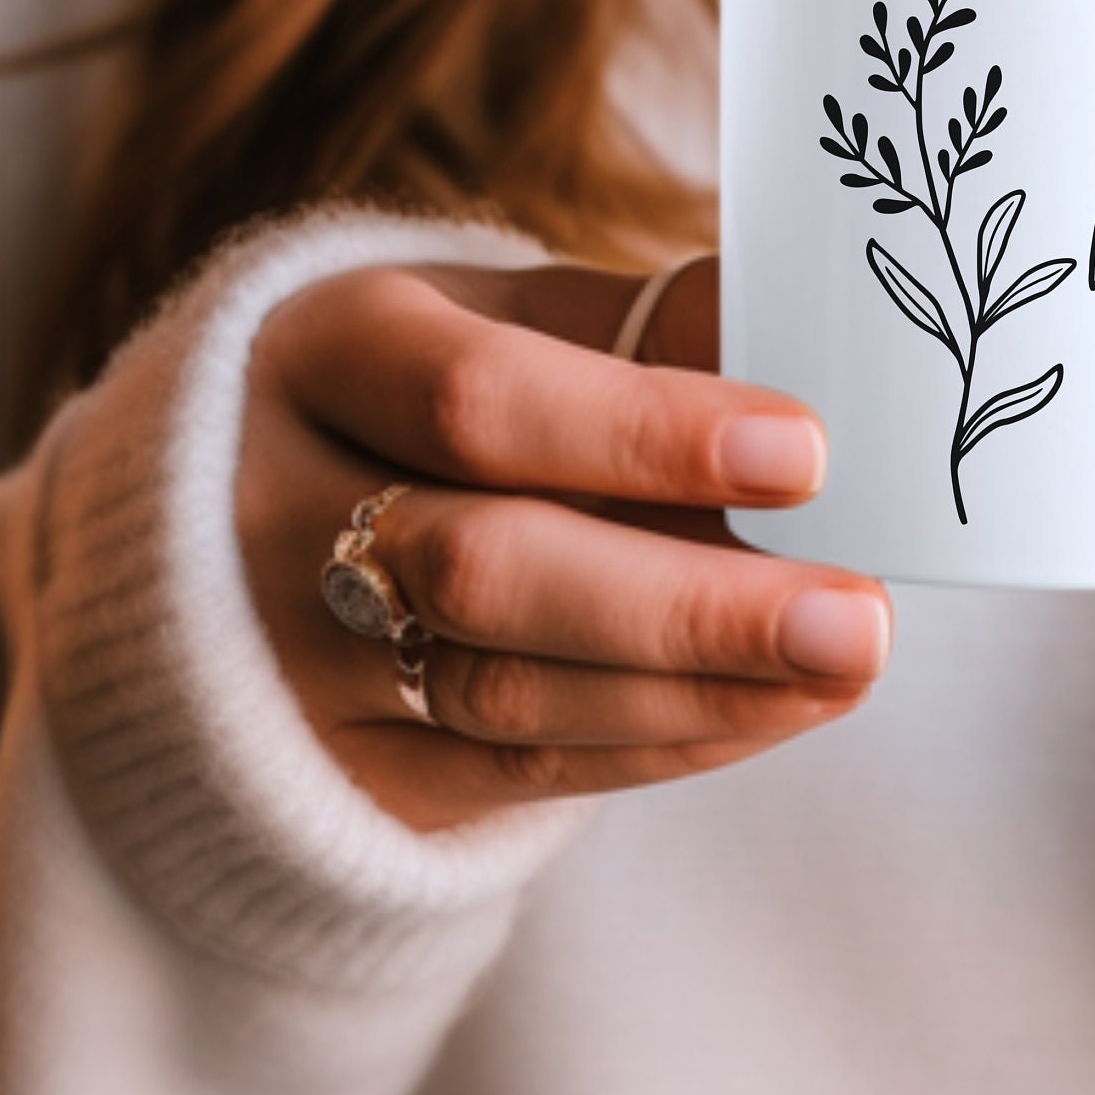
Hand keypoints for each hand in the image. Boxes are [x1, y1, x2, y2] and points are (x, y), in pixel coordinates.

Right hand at [241, 257, 889, 829]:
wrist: (237, 534)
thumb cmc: (430, 400)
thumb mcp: (508, 320)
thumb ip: (651, 327)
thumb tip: (827, 327)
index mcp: (326, 351)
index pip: (477, 398)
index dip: (644, 432)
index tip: (805, 454)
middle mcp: (277, 510)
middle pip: (485, 569)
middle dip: (692, 604)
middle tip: (857, 618)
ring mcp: (290, 661)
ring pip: (504, 695)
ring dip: (701, 689)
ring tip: (846, 667)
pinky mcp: (345, 772)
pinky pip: (518, 774)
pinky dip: (665, 742)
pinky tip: (776, 707)